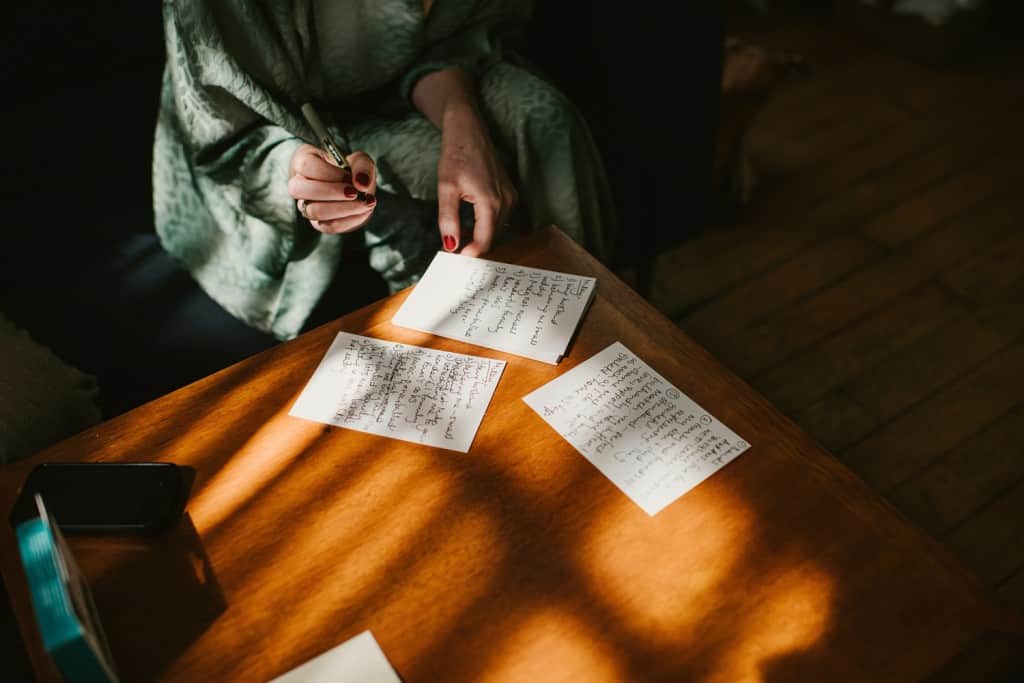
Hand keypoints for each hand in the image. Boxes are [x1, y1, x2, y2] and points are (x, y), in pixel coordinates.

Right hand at [288, 144, 376, 233]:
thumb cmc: (352, 170)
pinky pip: (329, 226)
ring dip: (343, 208)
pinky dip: (349, 220)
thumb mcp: (360, 160)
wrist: (357, 190)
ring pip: (313, 211)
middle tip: (354, 192)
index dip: (329, 173)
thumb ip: (362, 166)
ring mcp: (306, 206)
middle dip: (331, 192)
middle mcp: (299, 184)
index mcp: (304, 160)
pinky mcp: (318, 223)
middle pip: (298, 190)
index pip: (305, 166)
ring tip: (364, 202)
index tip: (349, 177)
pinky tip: (363, 211)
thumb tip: (362, 184)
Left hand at [436, 100, 517, 256]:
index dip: (470, 255)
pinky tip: (471, 227)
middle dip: (474, 248)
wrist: (469, 130)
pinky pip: (500, 219)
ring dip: (481, 238)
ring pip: (496, 230)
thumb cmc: (456, 155)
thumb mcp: (446, 188)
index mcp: (490, 202)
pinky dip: (487, 227)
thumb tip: (451, 245)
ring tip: (461, 242)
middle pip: (492, 238)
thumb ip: (449, 219)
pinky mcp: (510, 194)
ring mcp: (511, 198)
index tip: (455, 261)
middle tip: (454, 254)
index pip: (484, 242)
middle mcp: (506, 202)